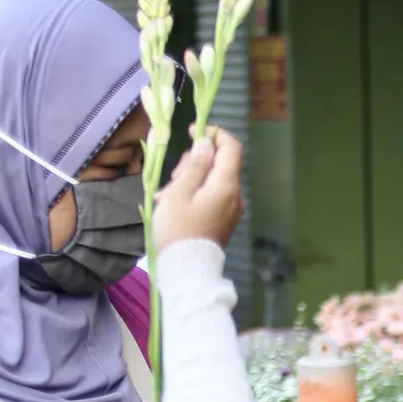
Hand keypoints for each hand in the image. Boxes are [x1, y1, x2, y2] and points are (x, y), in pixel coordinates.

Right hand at [152, 130, 243, 253]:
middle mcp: (235, 196)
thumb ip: (195, 165)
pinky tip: (173, 204)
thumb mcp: (179, 192)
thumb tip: (207, 144)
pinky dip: (194, 194)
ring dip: (190, 179)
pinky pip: (211, 197)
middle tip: (174, 177)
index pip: (231, 147)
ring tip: (167, 195)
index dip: (214, 134)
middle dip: (195, 161)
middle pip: (219, 163)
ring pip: (212, 180)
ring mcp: (232, 209)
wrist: (186, 270)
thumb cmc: (178, 229)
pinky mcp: (224, 220)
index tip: (192, 132)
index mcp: (226, 185)